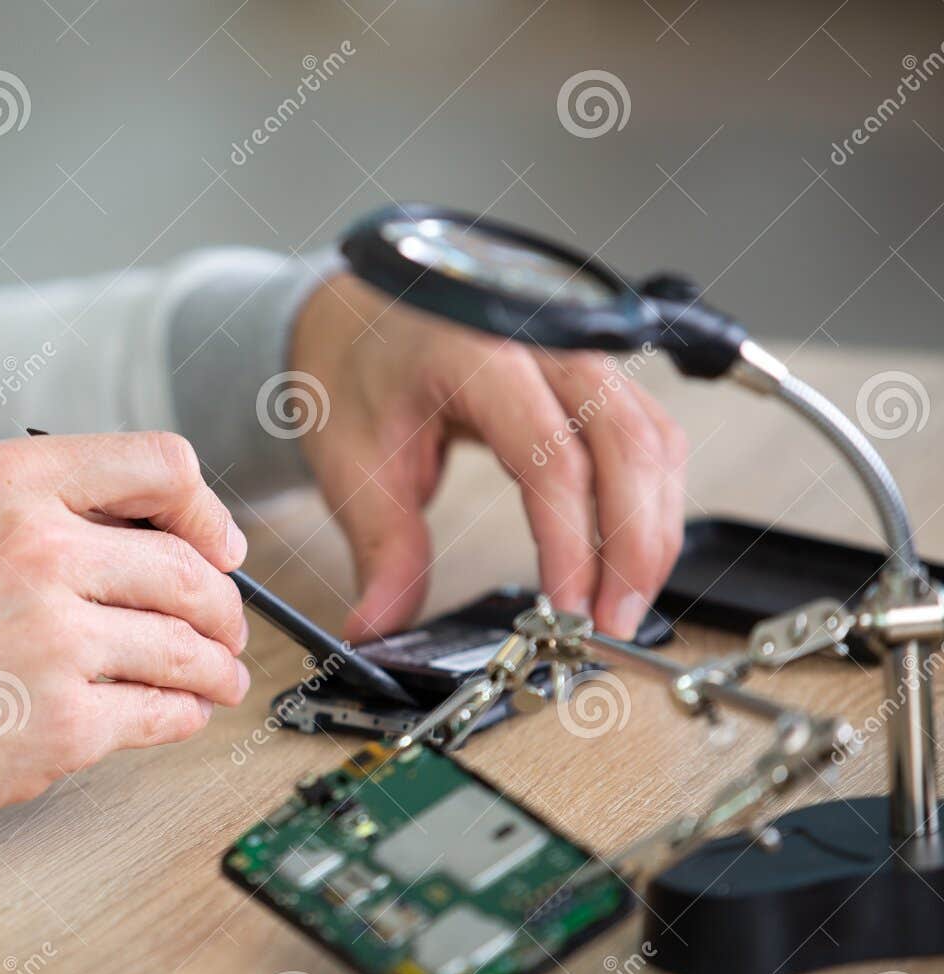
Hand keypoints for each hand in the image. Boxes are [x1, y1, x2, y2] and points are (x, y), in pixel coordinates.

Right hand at [0, 432, 250, 862]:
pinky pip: (163, 713)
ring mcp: (56, 638)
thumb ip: (33, 513)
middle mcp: (41, 548)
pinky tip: (178, 715)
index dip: (206, 511)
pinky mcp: (64, 725)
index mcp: (8, 483)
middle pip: (191, 570)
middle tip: (226, 631)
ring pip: (188, 647)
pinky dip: (183, 715)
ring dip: (216, 668)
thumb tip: (135, 536)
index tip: (219, 546)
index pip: (162, 466)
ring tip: (217, 680)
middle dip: (223, 609)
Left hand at [289, 273, 687, 640]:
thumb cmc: (356, 372)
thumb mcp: (351, 463)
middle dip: (633, 545)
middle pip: (626, 445)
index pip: (551, 456)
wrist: (358, 317)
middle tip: (610, 624)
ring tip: (621, 603)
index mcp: (476, 354)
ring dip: (652, 528)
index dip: (571, 541)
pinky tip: (629, 554)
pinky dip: (652, 499)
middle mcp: (543, 341)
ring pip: (652, 440)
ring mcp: (578, 351)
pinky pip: (650, 433)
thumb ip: (381, 548)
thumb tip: (378, 627)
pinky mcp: (596, 372)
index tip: (568, 610)